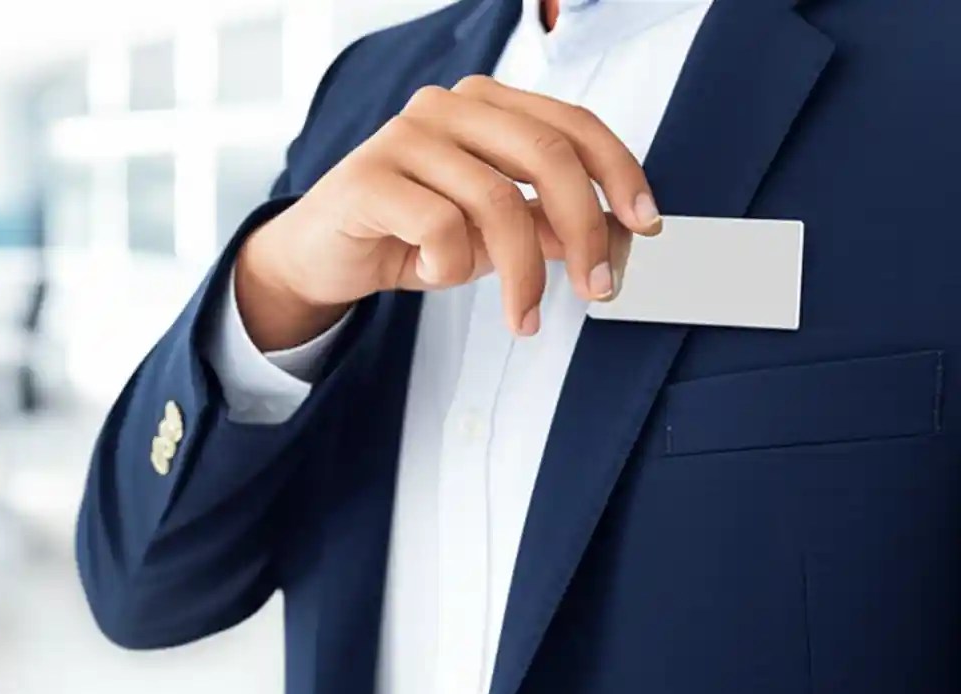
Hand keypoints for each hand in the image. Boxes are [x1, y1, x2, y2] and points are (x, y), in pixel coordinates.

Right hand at [236, 75, 661, 350]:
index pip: (572, 124)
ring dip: (522, 274)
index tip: (644, 225)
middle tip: (598, 288)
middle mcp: (448, 106)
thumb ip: (546, 223)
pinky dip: (451, 267)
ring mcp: (405, 136)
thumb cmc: (408, 234)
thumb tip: (614, 237)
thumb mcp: (491, 232)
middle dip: (586, 229)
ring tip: (521, 316)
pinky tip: (435, 274)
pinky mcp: (369, 177)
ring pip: (498, 201)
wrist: (321, 255)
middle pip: (547, 155)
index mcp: (485, 105)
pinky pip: (441, 228)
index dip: (619, 172)